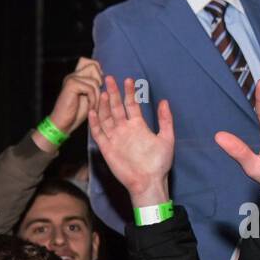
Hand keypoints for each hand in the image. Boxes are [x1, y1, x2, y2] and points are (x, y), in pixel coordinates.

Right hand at [37, 57, 101, 149]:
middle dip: (100, 83)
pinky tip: (90, 108)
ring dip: (97, 96)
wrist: (62, 124)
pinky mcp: (71, 85)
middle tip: (95, 97)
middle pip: (94, 66)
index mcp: (77, 76)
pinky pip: (90, 89)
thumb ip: (94, 85)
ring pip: (94, 81)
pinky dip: (93, 101)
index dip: (98, 71)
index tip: (99, 85)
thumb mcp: (89, 97)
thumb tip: (104, 75)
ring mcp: (71, 79)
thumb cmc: (76, 113)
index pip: (91, 62)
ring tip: (92, 106)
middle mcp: (73, 75)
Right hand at [88, 75, 174, 207]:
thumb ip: (165, 120)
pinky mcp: (107, 148)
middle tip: (110, 78)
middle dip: (113, 93)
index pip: (131, 105)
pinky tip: (93, 111)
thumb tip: (164, 101)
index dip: (129, 92)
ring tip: (103, 92)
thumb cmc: (159, 163)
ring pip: (106, 117)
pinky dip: (94, 123)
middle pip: (116, 107)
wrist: (148, 181)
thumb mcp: (166, 139)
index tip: (128, 80)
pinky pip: (98, 133)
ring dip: (104, 105)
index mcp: (138, 126)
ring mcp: (115, 138)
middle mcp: (125, 129)